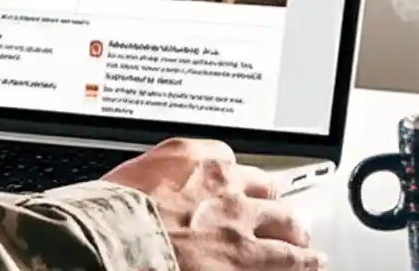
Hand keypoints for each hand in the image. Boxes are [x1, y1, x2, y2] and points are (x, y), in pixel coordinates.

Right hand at [102, 138, 323, 270]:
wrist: (112, 242)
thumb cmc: (108, 216)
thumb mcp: (128, 182)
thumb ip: (152, 184)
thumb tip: (151, 195)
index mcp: (189, 157)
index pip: (225, 158)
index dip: (231, 178)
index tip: (231, 185)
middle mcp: (222, 183)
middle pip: (263, 186)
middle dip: (269, 201)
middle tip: (274, 212)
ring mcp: (240, 220)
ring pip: (286, 221)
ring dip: (293, 231)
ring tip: (301, 241)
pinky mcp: (250, 258)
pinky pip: (293, 260)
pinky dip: (304, 262)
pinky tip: (310, 263)